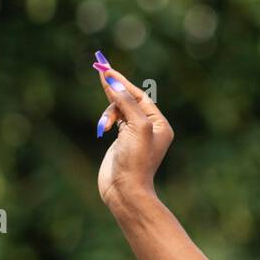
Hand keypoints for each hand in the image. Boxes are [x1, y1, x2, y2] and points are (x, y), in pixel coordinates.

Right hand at [91, 51, 173, 210]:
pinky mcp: (121, 141)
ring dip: (109, 114)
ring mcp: (134, 134)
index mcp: (160, 124)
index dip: (123, 82)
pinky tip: (103, 129)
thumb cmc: (135, 160)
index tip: (106, 69)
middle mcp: (149, 128)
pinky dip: (106, 121)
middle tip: (99, 71)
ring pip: (118, 111)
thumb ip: (127, 103)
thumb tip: (115, 83)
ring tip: (105, 128)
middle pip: (129, 100)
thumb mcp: (136, 126)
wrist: (124, 189)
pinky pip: (113, 121)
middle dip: (114, 93)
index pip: (140, 96)